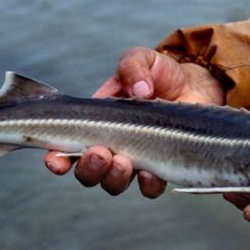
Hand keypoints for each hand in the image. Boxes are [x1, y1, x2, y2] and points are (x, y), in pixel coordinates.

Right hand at [44, 47, 223, 196]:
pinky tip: (150, 172)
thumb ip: (133, 67)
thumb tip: (139, 90)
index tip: (55, 159)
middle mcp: (111, 147)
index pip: (65, 147)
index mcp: (96, 123)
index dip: (56, 158)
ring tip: (122, 161)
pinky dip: (147, 185)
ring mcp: (135, 160)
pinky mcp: (161, 168)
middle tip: (100, 153)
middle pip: (87, 173)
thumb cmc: (160, 73)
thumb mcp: (141, 59)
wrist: (195, 85)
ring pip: (113, 184)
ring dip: (113, 177)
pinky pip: (149, 189)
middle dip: (88, 168)